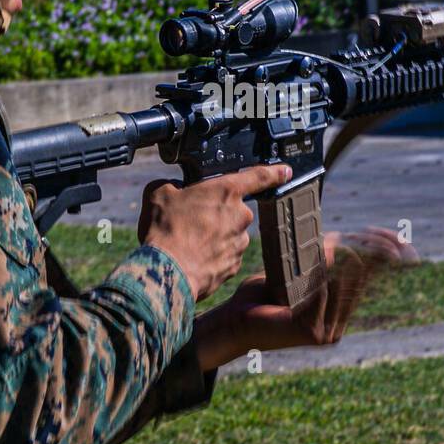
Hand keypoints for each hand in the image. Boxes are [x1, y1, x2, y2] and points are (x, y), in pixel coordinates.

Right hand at [138, 165, 290, 302]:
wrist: (166, 272)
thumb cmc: (164, 230)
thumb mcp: (158, 193)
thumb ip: (173, 185)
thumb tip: (176, 190)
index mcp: (226, 191)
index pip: (259, 176)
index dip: (274, 172)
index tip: (286, 171)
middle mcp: (240, 216)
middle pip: (234, 210)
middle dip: (217, 214)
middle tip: (191, 221)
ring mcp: (239, 243)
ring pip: (230, 234)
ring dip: (214, 236)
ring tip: (187, 243)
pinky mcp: (234, 266)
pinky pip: (226, 255)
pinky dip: (212, 256)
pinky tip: (192, 258)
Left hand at [195, 228, 418, 368]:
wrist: (234, 320)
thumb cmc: (262, 296)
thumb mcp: (295, 272)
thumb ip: (319, 261)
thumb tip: (342, 240)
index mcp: (337, 313)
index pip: (367, 281)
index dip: (383, 258)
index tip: (401, 240)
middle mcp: (336, 326)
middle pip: (359, 281)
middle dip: (372, 254)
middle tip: (386, 236)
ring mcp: (325, 332)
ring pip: (342, 285)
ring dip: (340, 261)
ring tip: (337, 244)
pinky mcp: (310, 332)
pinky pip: (321, 294)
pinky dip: (320, 276)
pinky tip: (322, 261)